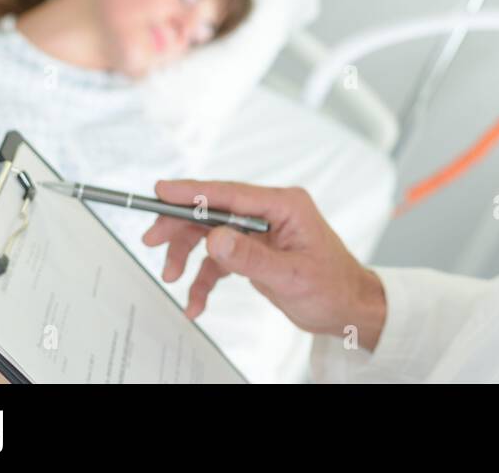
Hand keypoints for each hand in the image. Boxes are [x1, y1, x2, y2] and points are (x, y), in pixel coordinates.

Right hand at [141, 180, 387, 350]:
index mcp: (285, 205)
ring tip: (171, 278)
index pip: (231, 194)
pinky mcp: (254, 250)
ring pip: (210, 234)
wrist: (347, 307)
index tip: (161, 190)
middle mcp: (271, 212)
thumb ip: (250, 257)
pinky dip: (204, 279)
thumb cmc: (332, 287)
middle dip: (181, 227)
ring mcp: (261, 231)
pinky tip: (195, 302)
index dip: (193, 192)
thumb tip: (214, 238)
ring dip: (187, 256)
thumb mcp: (290, 275)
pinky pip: (220, 259)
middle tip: (151, 240)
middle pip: (214, 211)